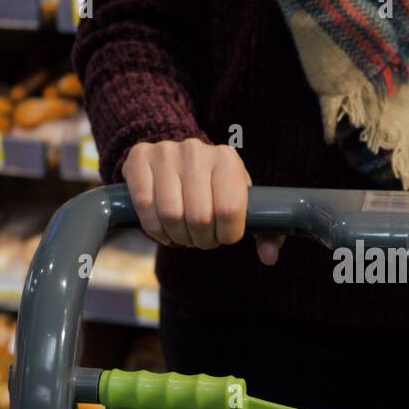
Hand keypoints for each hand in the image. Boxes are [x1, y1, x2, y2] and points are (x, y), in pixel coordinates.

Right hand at [122, 139, 283, 263]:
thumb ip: (265, 231)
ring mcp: (165, 152)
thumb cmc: (215, 189)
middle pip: (199, 217)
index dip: (226, 235)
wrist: (176, 159)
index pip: (229, 210)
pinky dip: (154, 229)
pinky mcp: (139, 159)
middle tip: (202, 239)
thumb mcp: (242, 203)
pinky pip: (144, 207)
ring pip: (170, 215)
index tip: (223, 237)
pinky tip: (164, 229)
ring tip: (184, 234)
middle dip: (201, 240)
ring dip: (178, 236)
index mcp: (227, 160)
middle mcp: (197, 151)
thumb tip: (270, 256)